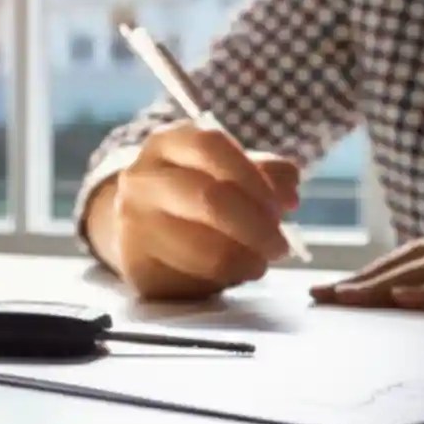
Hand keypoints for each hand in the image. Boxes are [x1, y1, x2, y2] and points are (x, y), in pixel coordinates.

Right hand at [96, 122, 299, 299]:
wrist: (135, 228)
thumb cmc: (191, 193)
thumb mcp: (223, 171)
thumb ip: (263, 173)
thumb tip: (290, 189)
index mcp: (167, 144)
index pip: (211, 147)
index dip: (254, 176)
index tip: (284, 206)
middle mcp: (142, 179)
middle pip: (208, 197)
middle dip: (256, 226)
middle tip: (280, 247)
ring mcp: (133, 224)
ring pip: (201, 247)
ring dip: (243, 260)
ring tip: (259, 264)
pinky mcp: (136, 267)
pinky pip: (189, 278)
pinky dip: (221, 279)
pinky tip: (232, 274)